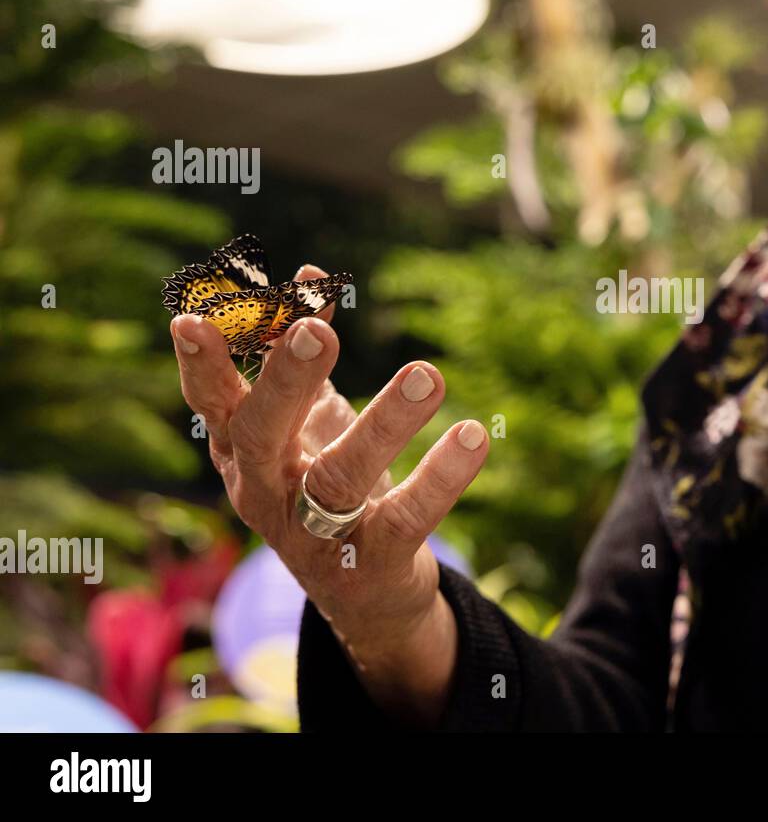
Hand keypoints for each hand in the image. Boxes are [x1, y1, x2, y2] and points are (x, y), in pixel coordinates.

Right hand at [170, 264, 488, 720]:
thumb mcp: (307, 422)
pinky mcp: (371, 561)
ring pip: (340, 477)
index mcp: (244, 452)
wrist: (362, 593)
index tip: (191, 321)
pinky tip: (473, 435)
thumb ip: (303, 356)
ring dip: (385, 422)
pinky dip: (441, 476)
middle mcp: (267, 493)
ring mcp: (315, 533)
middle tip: (315, 331)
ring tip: (427, 373)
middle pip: (264, 436)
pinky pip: (408, 516)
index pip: (212, 404)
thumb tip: (311, 278)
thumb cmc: (323, 486)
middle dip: (285, 382)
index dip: (200, 365)